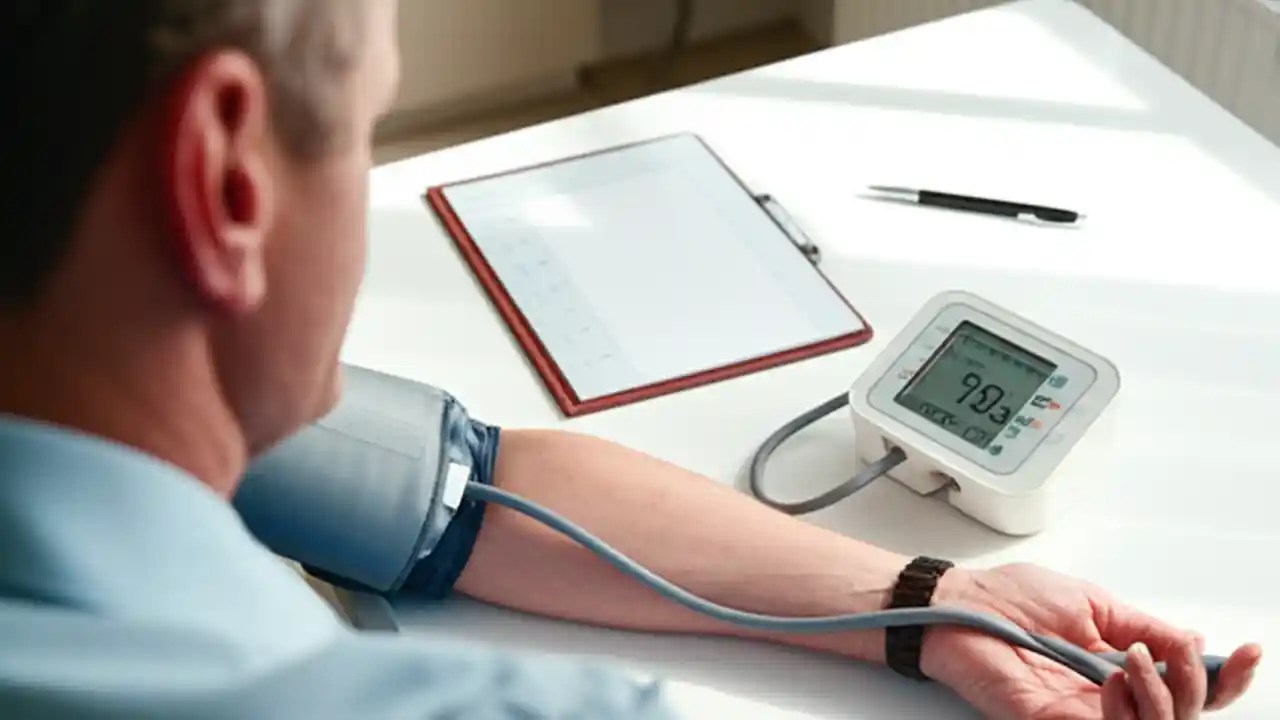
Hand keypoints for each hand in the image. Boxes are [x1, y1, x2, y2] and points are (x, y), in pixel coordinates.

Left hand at [920, 564, 1261, 718]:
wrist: (957, 601)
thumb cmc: (1009, 598)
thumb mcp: (1092, 603)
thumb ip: (1145, 626)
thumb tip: (1193, 641)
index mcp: (1121, 665)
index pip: (1186, 687)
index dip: (1224, 677)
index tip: (1250, 651)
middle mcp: (1107, 696)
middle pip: (1180, 715)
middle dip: (1196, 688)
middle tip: (1177, 657)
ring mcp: (1080, 713)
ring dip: (1161, 697)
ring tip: (1134, 660)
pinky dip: (1123, 710)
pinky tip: (1115, 678)